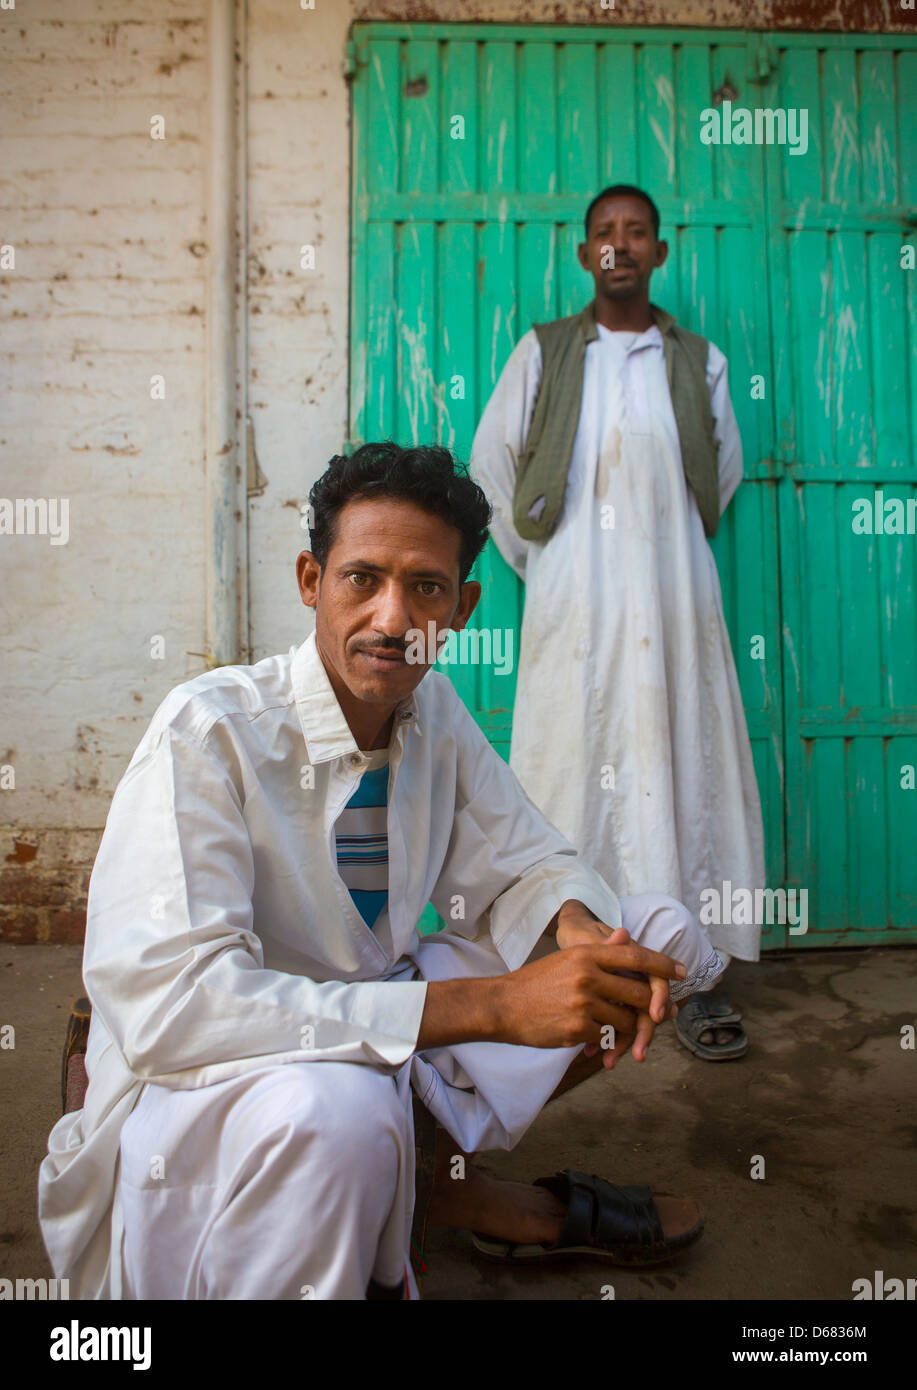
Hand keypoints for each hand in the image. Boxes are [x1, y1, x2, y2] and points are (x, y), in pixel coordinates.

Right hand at [494, 930, 684, 1060]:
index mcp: (586, 954)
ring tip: (623, 1030)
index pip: (636, 957)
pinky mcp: (576, 1029)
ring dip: (629, 1028)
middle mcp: (587, 976)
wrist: (502, 1005)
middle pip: (639, 993)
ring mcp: (583, 1003)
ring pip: (627, 1020)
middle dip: (652, 1006)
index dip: (663, 965)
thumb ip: (600, 951)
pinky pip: (607, 1038)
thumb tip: (627, 936)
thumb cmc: (536, 981)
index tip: (682, 972)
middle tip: (660, 1013)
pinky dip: (606, 1041)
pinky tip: (597, 1042)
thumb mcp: (568, 958)